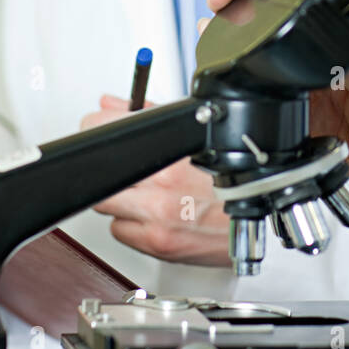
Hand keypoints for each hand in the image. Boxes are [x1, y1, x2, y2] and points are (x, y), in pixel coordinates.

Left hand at [79, 95, 231, 266]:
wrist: (253, 217)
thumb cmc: (226, 179)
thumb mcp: (190, 134)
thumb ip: (145, 117)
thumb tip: (109, 106)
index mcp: (170, 150)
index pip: (106, 132)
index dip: (95, 131)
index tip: (97, 133)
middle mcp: (162, 182)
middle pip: (102, 174)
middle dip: (112, 173)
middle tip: (131, 174)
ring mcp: (157, 215)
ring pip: (106, 205)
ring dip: (121, 201)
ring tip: (146, 197)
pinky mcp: (157, 242)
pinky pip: (120, 231)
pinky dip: (130, 226)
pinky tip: (152, 218)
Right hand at [203, 0, 348, 253]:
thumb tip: (332, 39)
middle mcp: (329, 48)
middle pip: (283, 2)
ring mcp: (304, 80)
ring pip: (261, 38)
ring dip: (234, 16)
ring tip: (219, 6)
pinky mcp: (288, 112)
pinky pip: (253, 85)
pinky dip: (229, 66)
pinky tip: (216, 54)